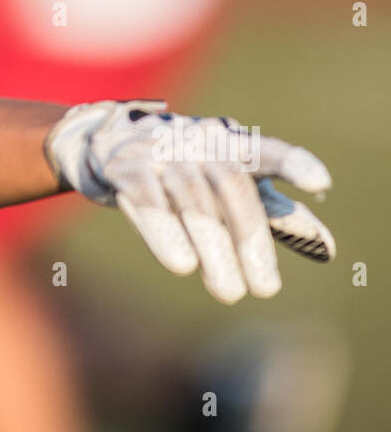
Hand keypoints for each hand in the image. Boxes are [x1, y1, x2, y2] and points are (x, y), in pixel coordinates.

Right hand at [43, 100, 334, 303]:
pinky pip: (146, 199)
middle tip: (266, 289)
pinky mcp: (124, 168)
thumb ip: (272, 212)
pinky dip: (164, 231)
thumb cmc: (183, 170)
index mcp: (227, 142)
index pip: (263, 150)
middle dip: (249, 237)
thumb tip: (326, 249)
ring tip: (230, 292)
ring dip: (212, 247)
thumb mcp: (227, 183)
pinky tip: (182, 265)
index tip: (320, 181)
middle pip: (228, 184)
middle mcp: (195, 140)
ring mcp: (157, 151)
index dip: (291, 162)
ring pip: (191, 197)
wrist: (105, 143)